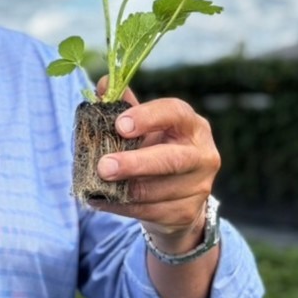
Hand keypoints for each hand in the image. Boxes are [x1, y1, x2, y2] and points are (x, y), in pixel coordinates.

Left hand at [91, 82, 219, 249]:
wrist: (177, 198)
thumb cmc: (156, 151)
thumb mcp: (144, 128)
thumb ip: (125, 106)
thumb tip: (104, 84)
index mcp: (191, 125)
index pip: (175, 113)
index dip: (148, 117)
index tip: (119, 125)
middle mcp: (203, 154)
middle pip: (172, 160)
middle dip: (136, 164)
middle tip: (104, 166)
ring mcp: (200, 186)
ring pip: (158, 191)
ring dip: (123, 190)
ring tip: (95, 185)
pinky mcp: (188, 212)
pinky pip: (151, 212)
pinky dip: (122, 207)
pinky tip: (100, 201)